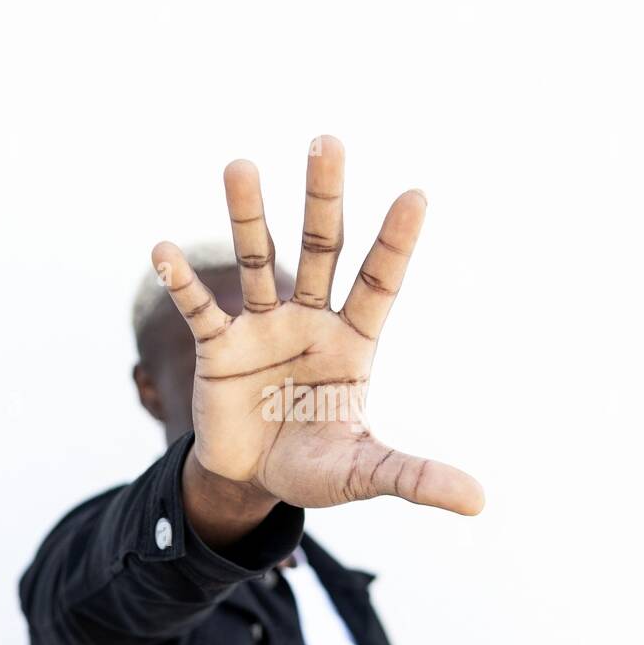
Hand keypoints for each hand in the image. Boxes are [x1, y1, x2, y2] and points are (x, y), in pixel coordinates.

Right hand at [152, 135, 483, 517]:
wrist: (254, 480)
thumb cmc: (317, 466)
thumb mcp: (365, 474)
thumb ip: (414, 476)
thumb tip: (479, 501)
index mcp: (354, 342)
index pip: (380, 283)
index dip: (396, 243)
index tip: (416, 195)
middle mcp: (310, 320)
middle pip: (320, 250)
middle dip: (324, 199)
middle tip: (327, 142)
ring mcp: (263, 328)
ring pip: (257, 262)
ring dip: (248, 216)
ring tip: (239, 165)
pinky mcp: (219, 348)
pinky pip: (201, 310)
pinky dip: (183, 283)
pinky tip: (164, 249)